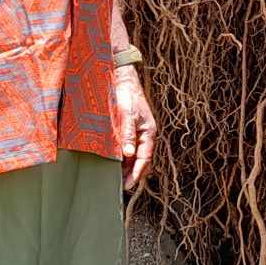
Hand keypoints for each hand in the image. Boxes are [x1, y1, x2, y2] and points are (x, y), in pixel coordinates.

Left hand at [115, 64, 156, 189]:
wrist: (123, 78)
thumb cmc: (126, 95)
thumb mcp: (126, 115)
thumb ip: (127, 134)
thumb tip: (128, 154)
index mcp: (149, 132)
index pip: (144, 159)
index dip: (136, 173)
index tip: (127, 185)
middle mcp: (146, 134)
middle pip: (142, 160)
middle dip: (133, 174)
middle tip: (121, 185)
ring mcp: (139, 132)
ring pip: (136, 155)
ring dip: (128, 166)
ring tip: (117, 177)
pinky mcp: (132, 128)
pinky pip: (131, 147)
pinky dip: (125, 157)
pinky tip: (116, 161)